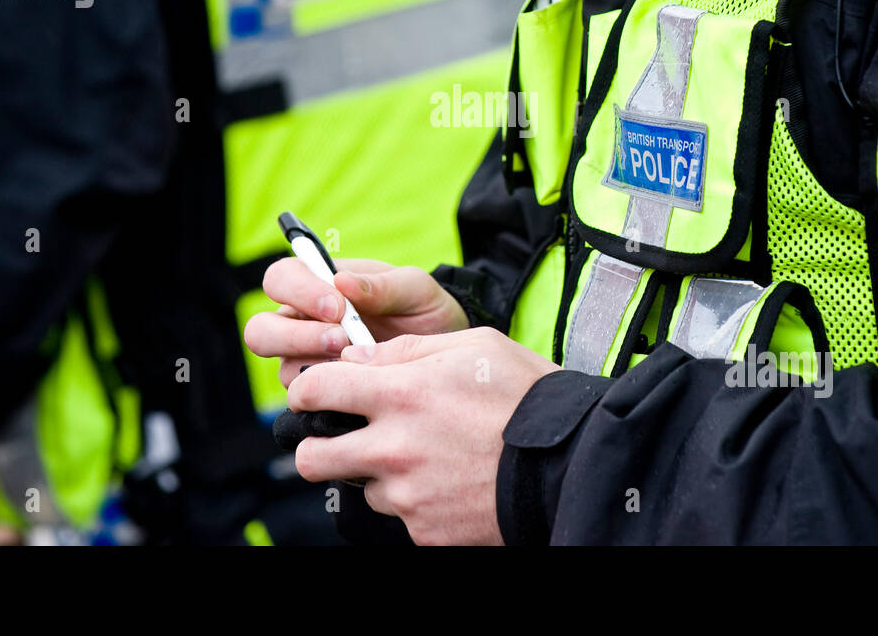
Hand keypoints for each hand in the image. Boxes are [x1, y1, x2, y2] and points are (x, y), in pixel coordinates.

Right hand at [244, 258, 467, 386]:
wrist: (446, 352)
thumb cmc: (424, 309)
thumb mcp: (413, 288)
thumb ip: (381, 285)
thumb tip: (342, 281)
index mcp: (317, 286)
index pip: (280, 279)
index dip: (299, 292)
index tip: (337, 306)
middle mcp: (301, 324)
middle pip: (260, 330)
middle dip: (295, 336)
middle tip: (340, 340)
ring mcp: (307, 363)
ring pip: (283, 369)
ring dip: (317, 369)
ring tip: (358, 366)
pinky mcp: (322, 397)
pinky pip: (309, 403)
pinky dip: (332, 397)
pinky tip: (362, 391)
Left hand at [286, 327, 559, 544]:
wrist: (571, 462)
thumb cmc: (526, 395)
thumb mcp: (472, 346)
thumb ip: (406, 349)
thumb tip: (358, 358)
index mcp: (398, 394)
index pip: (312, 391)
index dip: (306, 389)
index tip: (315, 392)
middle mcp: (392, 449)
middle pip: (310, 457)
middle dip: (318, 445)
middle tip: (342, 436)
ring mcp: (407, 496)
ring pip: (361, 487)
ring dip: (379, 473)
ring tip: (424, 457)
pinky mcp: (424, 532)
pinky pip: (402, 516)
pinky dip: (417, 501)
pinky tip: (450, 482)